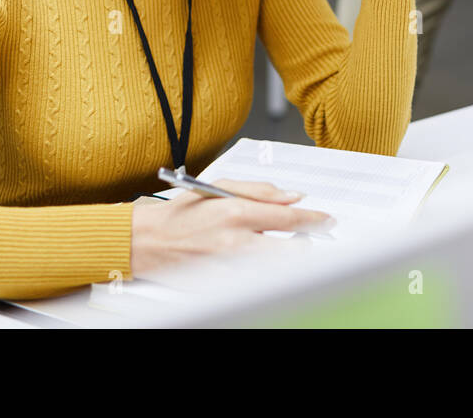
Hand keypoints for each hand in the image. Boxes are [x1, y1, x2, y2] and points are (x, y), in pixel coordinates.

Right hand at [130, 180, 332, 278]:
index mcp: (234, 212)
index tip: (326, 220)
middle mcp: (234, 241)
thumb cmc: (180, 213)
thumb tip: (293, 195)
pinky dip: (263, 272)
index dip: (314, 219)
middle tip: (306, 239)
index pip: (289, 216)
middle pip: (292, 250)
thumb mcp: (218, 188)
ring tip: (279, 249)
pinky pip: (257, 280)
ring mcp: (229, 267)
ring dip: (285, 258)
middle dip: (306, 244)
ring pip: (278, 268)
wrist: (145, 242)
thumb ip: (259, 190)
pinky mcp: (223, 285)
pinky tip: (256, 262)